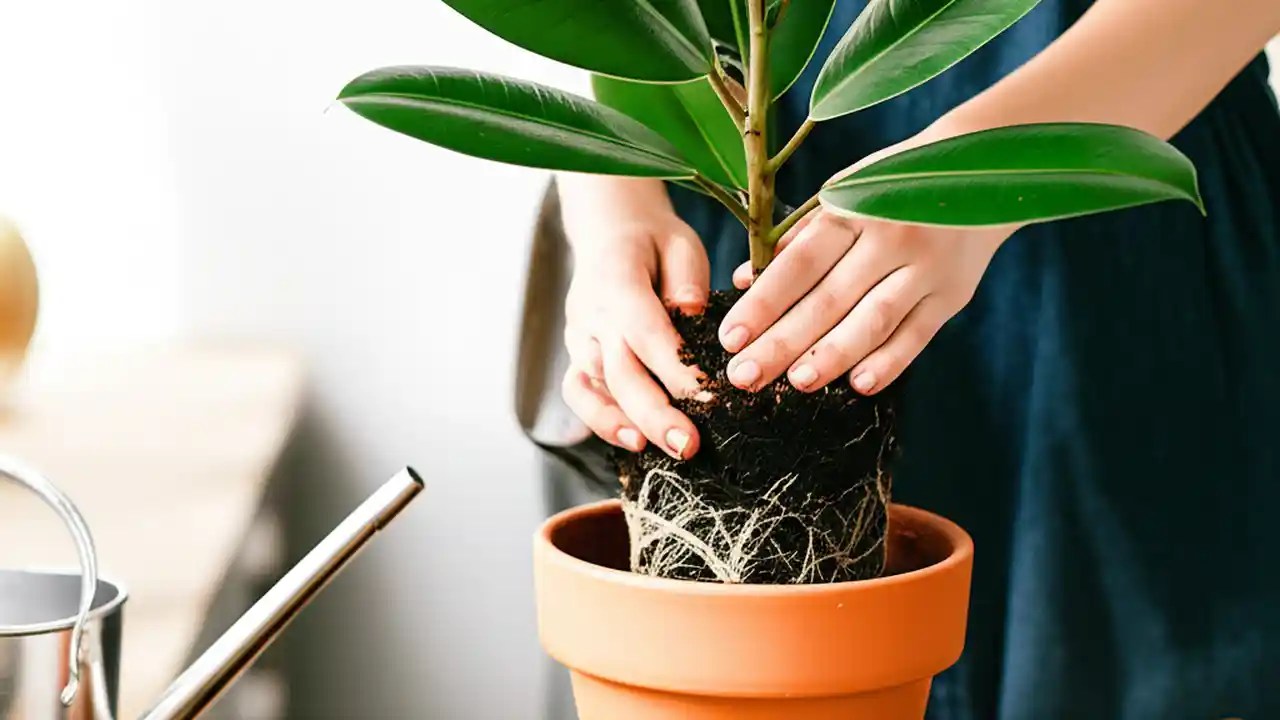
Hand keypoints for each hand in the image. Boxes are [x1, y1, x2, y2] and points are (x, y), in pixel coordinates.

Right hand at [558, 179, 707, 459]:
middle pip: (620, 373)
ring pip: (596, 390)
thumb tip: (694, 318)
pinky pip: (580, 394)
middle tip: (689, 446)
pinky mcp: (577, 356)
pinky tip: (635, 442)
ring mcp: (579, 338)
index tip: (710, 399)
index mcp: (616, 281)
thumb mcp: (680, 243)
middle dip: (655, 415)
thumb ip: (687, 280)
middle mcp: (591, 315)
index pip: (647, 333)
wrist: (610, 234)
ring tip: (666, 453)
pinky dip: (602, 421)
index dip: (676, 370)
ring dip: (629, 425)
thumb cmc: (653, 241)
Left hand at [719, 142, 1013, 393]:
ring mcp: (925, 267)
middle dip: (782, 342)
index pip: (799, 264)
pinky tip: (857, 385)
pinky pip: (918, 335)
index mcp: (853, 207)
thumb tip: (744, 280)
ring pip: (872, 320)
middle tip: (744, 376)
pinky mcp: (953, 294)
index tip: (730, 338)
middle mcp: (890, 236)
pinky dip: (889, 362)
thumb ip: (797, 238)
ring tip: (795, 384)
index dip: (764, 303)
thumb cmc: (892, 187)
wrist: (984, 172)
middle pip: (828, 299)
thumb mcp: (844, 196)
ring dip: (831, 356)